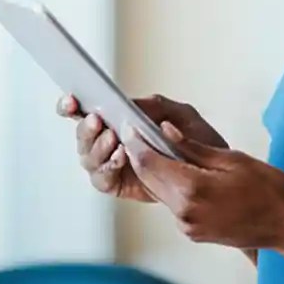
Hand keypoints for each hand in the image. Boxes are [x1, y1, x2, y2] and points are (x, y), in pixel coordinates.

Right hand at [57, 93, 227, 203]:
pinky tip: (122, 157)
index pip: (85, 111)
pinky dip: (108, 167)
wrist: (213, 172)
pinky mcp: (119, 184)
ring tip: (114, 139)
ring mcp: (112, 163)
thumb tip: (128, 104)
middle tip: (98, 120)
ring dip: (98, 147)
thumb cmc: (196, 141)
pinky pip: (102, 179)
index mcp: (118, 119)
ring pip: (88, 158)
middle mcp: (109, 141)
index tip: (72, 99)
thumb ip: (155, 106)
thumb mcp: (180, 114)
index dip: (70, 105)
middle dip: (86, 128)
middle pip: (82, 136)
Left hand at [124, 121, 283, 254]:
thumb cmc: (268, 189)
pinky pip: (174, 205)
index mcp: (193, 190)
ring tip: (159, 149)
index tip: (131, 126)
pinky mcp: (193, 232)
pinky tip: (180, 172)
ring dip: (156, 172)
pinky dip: (172, 187)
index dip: (137, 143)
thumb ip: (193, 147)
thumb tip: (166, 131)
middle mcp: (185, 212)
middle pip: (149, 179)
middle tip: (138, 133)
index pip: (150, 163)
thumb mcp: (232, 159)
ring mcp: (188, 226)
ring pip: (160, 192)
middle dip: (141, 156)